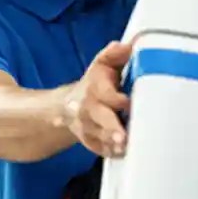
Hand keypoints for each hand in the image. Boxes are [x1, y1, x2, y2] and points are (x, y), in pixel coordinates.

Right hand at [61, 41, 131, 157]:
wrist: (68, 107)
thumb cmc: (95, 85)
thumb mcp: (102, 65)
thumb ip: (113, 55)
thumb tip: (126, 46)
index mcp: (93, 89)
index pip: (104, 94)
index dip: (116, 99)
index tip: (128, 102)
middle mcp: (87, 109)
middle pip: (99, 119)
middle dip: (111, 128)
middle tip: (123, 137)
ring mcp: (87, 128)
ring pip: (99, 137)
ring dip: (112, 142)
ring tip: (126, 146)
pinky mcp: (90, 142)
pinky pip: (99, 149)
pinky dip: (110, 151)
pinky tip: (121, 152)